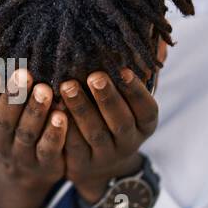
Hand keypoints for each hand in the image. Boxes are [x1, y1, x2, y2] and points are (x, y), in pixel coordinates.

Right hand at [0, 68, 68, 207]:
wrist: (25, 168)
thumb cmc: (12, 120)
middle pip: (4, 119)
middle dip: (13, 97)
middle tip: (24, 74)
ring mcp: (20, 154)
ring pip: (26, 133)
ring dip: (35, 112)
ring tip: (45, 90)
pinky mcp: (43, 165)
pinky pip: (47, 149)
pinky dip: (54, 134)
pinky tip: (62, 116)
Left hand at [57, 68, 158, 203]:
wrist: (98, 162)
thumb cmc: (113, 117)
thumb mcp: (130, 102)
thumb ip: (136, 75)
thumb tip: (155, 42)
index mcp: (145, 125)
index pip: (146, 109)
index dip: (136, 91)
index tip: (123, 70)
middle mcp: (128, 143)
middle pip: (120, 122)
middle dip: (107, 98)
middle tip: (95, 76)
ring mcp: (105, 157)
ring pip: (94, 134)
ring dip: (81, 109)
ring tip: (68, 86)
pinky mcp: (81, 165)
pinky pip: (72, 146)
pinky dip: (63, 127)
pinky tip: (53, 108)